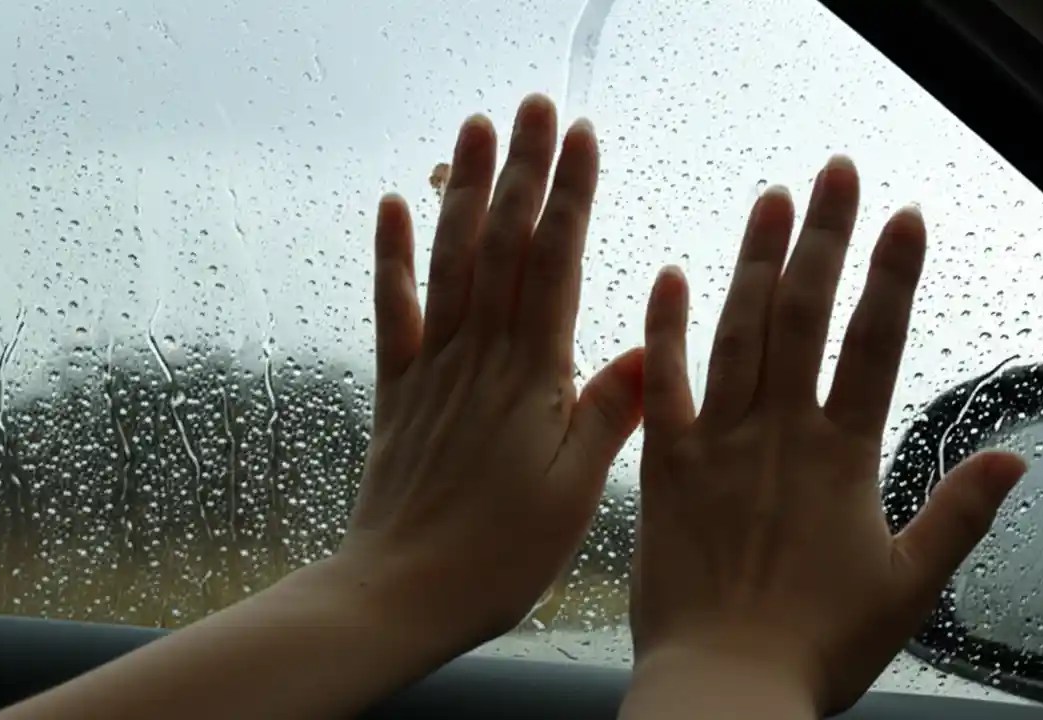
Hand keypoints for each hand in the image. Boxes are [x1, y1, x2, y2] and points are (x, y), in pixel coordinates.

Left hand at [331, 94, 643, 655]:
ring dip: (464, 189)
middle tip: (534, 104)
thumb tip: (650, 345)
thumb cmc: (501, 553)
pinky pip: (392, 310)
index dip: (569, 197)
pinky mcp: (399, 388)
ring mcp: (433, 366)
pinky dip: (392, 254)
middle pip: (502, 245)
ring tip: (474, 127)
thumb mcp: (577, 492)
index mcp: (532, 379)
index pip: (555, 266)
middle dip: (521, 169)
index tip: (583, 139)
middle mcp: (480, 356)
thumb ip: (610, 414)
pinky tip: (395, 202)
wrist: (403, 593)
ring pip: (451, 261)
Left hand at [627, 157, 1025, 715]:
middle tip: (834, 171)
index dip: (891, 276)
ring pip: (739, 333)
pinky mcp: (664, 464)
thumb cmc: (815, 645)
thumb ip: (961, 514)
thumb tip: (1018, 457)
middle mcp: (780, 433)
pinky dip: (664, 329)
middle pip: (806, 316)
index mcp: (841, 457)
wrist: (723, 686)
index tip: (903, 217)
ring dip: (755, 262)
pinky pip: (661, 384)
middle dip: (823, 238)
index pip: (875, 344)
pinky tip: (668, 274)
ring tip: (771, 200)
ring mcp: (718, 443)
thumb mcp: (909, 586)